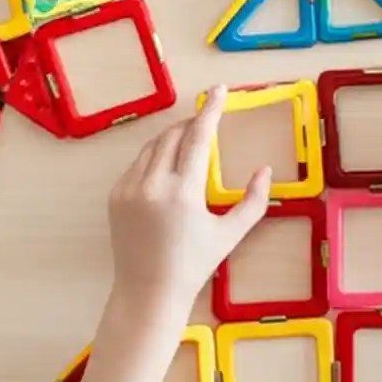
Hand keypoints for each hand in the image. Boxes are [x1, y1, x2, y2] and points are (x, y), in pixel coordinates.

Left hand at [107, 85, 271, 307]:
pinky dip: (154, 158)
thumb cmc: (194, 264)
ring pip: (152, 147)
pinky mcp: (115, 196)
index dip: (210, 111)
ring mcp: (129, 189)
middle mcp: (153, 185)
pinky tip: (167, 168)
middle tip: (207, 121)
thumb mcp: (231, 233)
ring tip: (188, 141)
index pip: (198, 137)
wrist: (148, 291)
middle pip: (173, 135)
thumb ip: (254, 200)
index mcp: (184, 192)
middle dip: (191, 124)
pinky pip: (137, 164)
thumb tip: (266, 169)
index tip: (217, 91)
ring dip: (171, 138)